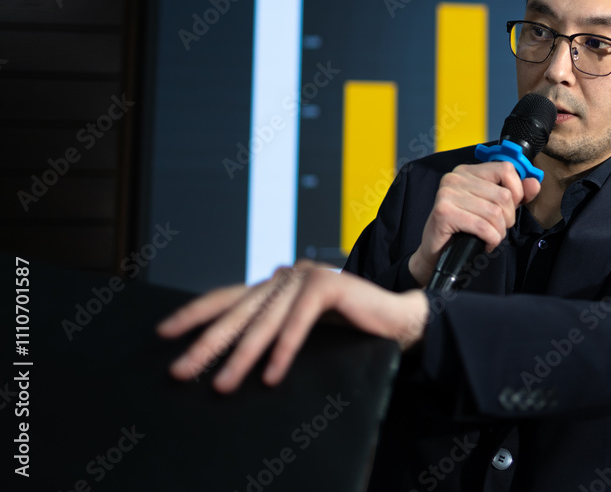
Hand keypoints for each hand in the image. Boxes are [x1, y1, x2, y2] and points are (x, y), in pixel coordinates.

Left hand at [156, 261, 428, 392]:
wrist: (397, 320)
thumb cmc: (349, 328)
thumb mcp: (301, 328)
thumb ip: (272, 329)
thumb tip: (227, 355)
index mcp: (275, 284)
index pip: (227, 297)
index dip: (194, 314)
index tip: (163, 333)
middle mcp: (285, 276)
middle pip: (238, 312)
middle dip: (207, 344)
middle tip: (182, 370)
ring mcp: (306, 276)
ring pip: (265, 321)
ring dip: (242, 357)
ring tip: (222, 384)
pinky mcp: (329, 285)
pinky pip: (299, 322)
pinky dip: (284, 351)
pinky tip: (271, 376)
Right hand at [408, 162, 540, 285]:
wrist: (437, 253)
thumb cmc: (465, 229)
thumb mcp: (494, 208)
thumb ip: (515, 195)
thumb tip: (534, 183)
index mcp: (467, 171)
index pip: (506, 169)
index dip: (516, 192)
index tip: (509, 208)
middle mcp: (455, 177)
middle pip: (503, 195)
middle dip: (507, 218)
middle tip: (496, 229)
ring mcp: (447, 194)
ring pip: (495, 212)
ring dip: (498, 232)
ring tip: (490, 236)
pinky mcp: (444, 212)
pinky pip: (483, 226)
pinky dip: (491, 239)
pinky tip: (484, 243)